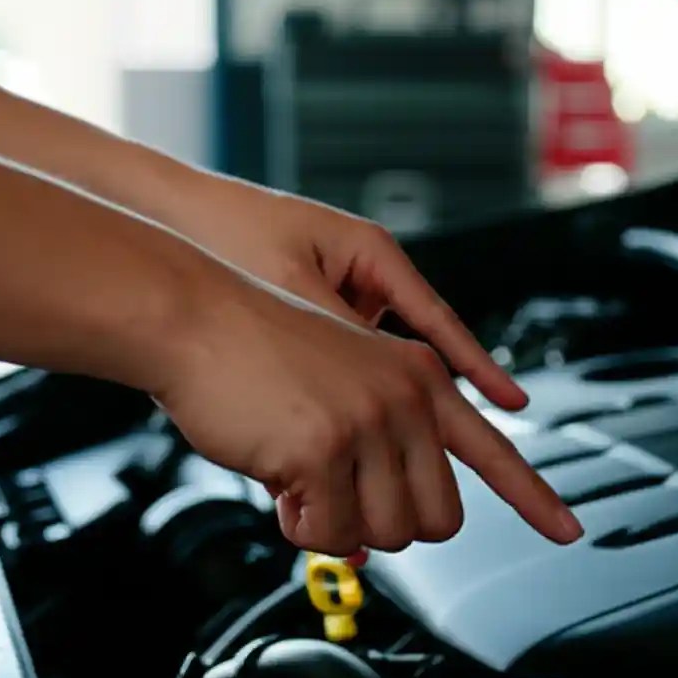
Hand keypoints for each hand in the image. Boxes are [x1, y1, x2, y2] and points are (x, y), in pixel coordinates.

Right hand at [154, 277, 583, 555]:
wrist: (196, 316)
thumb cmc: (257, 354)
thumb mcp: (337, 396)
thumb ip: (371, 462)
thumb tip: (367, 546)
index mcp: (420, 378)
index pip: (493, 451)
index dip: (535, 499)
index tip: (569, 531)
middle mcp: (407, 397)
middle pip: (438, 521)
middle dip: (389, 526)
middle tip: (343, 497)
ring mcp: (370, 421)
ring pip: (385, 535)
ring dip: (337, 525)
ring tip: (304, 477)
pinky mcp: (324, 446)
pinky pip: (327, 533)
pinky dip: (298, 524)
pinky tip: (279, 478)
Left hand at [158, 174, 527, 410]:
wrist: (163, 219)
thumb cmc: (223, 235)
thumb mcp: (291, 295)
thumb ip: (333, 356)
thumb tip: (361, 421)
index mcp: (371, 253)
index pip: (440, 323)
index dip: (479, 369)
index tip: (513, 407)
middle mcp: (362, 276)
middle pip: (419, 354)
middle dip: (439, 405)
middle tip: (477, 444)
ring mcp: (335, 298)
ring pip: (374, 374)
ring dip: (379, 417)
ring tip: (375, 459)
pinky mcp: (305, 317)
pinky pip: (337, 375)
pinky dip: (338, 410)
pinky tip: (324, 447)